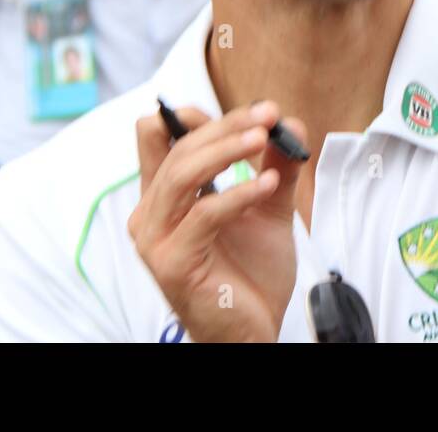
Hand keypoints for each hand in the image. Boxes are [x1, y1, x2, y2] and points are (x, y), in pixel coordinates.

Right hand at [128, 101, 307, 342]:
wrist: (254, 329)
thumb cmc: (251, 271)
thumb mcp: (269, 208)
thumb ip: (276, 165)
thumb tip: (288, 123)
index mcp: (163, 194)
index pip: (157, 135)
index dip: (196, 113)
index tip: (251, 110)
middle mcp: (149, 212)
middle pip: (177, 147)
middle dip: (226, 126)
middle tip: (268, 116)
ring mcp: (155, 239)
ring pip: (183, 173)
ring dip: (227, 150)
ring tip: (266, 139)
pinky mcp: (171, 263)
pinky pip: (203, 214)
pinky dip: (239, 194)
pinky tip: (270, 185)